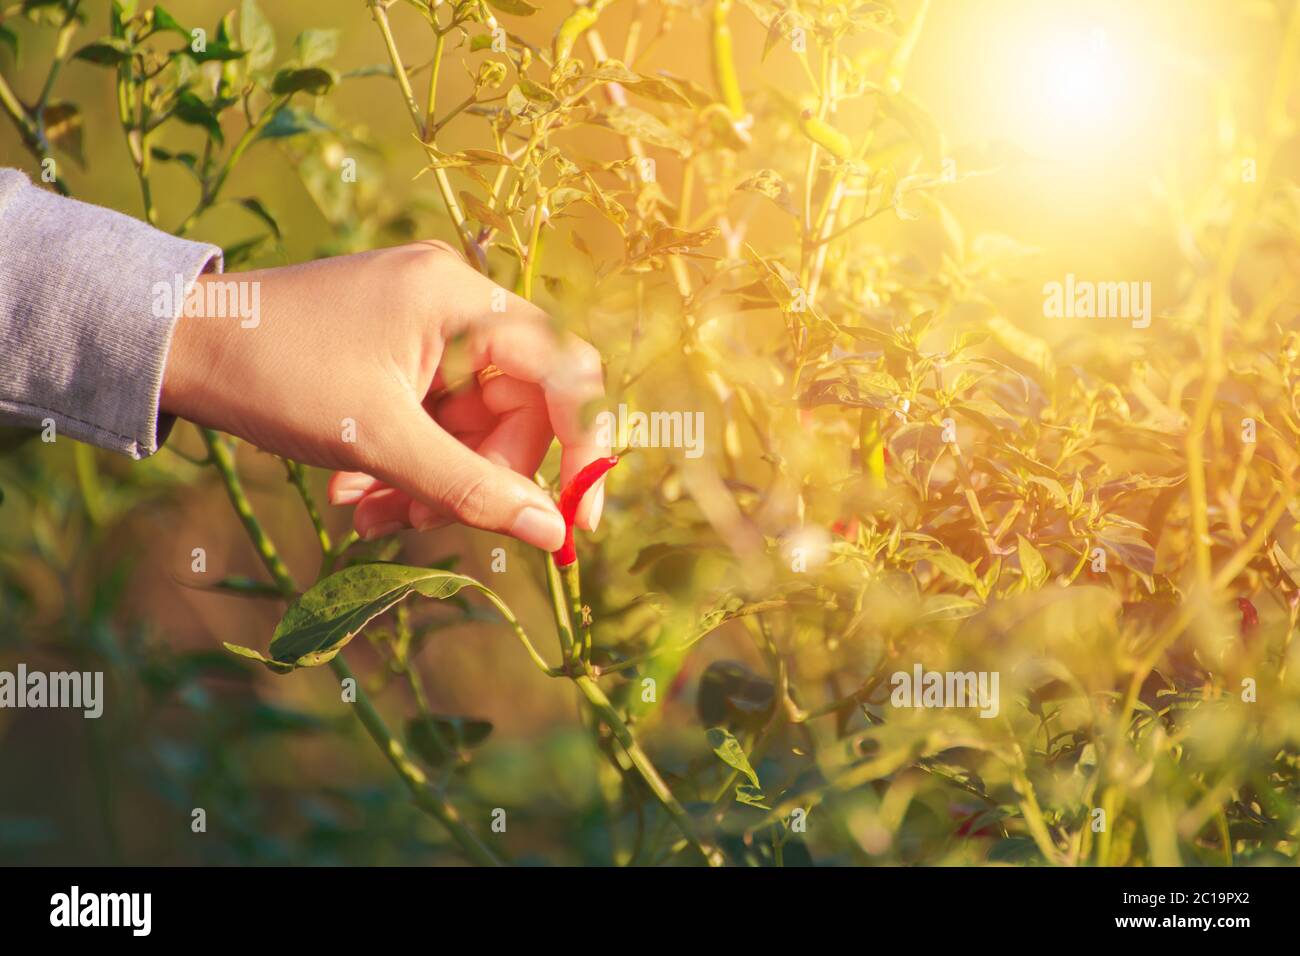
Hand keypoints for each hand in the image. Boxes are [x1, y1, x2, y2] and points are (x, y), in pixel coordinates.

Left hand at [160, 241, 607, 550]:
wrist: (177, 344)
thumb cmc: (274, 376)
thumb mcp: (377, 440)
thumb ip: (471, 489)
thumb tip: (552, 534)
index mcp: (462, 301)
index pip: (563, 373)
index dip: (582, 448)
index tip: (576, 519)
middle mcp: (455, 303)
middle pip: (516, 408)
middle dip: (478, 477)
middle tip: (423, 523)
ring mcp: (426, 326)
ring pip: (472, 423)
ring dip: (434, 481)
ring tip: (371, 517)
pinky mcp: (399, 350)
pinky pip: (435, 418)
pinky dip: (408, 463)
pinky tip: (357, 497)